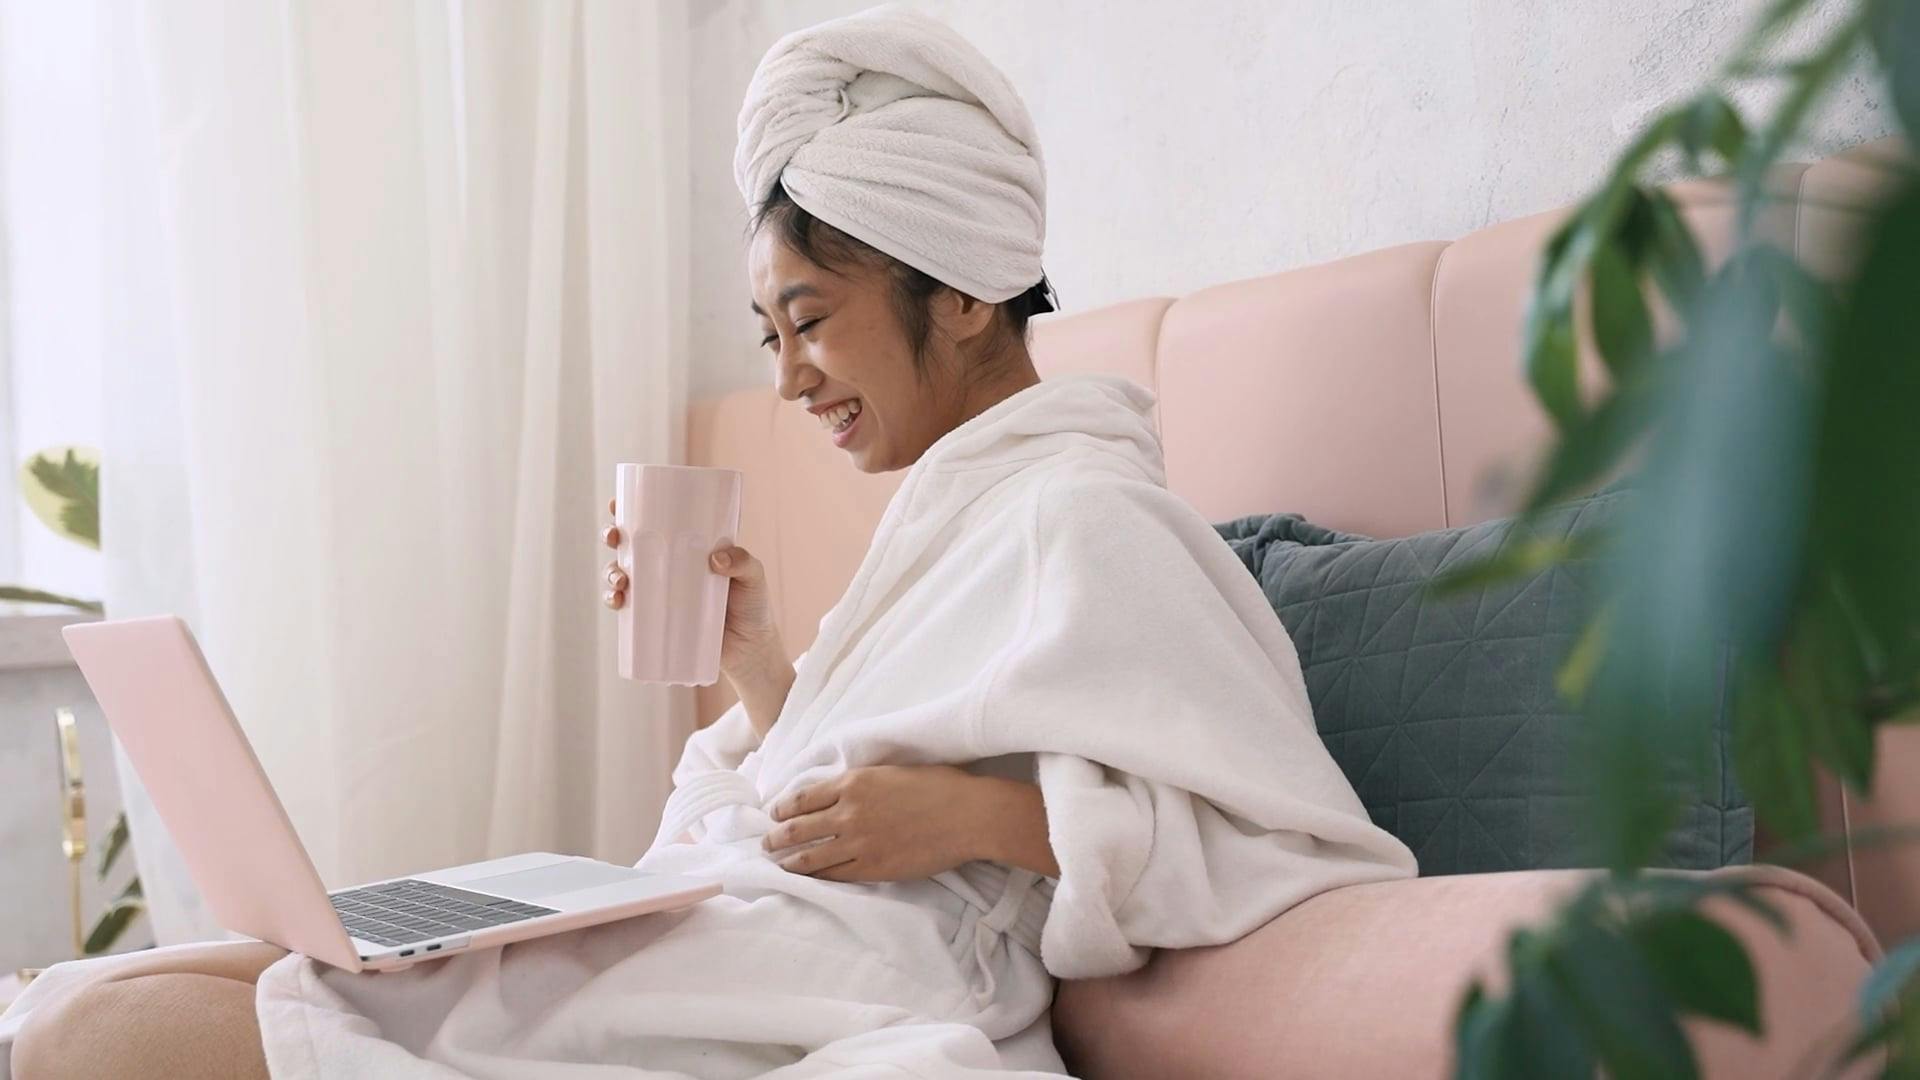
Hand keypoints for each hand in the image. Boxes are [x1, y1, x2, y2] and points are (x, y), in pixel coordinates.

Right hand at [601, 497, 783, 678]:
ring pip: (623, 573)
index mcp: (688, 547)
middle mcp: (669, 566)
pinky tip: (616, 601)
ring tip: (620, 579)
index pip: (656, 521)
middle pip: (630, 544)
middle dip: (612, 536)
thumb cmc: (754, 607)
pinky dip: (615, 601)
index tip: (614, 504)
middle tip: (614, 538)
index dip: (629, 509)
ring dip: (610, 571)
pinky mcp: (657, 620)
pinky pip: (627, 608)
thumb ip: (743, 563)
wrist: (750, 651)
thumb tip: (715, 558)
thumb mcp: (754, 577)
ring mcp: (661, 593)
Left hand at [763, 765, 994, 882]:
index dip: (782, 808)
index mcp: (853, 782)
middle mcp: (848, 812)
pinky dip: (816, 878)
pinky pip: (834, 875)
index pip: (802, 798)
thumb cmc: (939, 786)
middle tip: (766, 843)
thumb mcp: (892, 772)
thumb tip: (842, 792)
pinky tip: (808, 879)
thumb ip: (863, 782)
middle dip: (776, 837)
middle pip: (798, 829)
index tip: (773, 814)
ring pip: (810, 856)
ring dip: (789, 861)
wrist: (967, 815)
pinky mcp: (873, 867)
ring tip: (778, 864)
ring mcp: (859, 842)